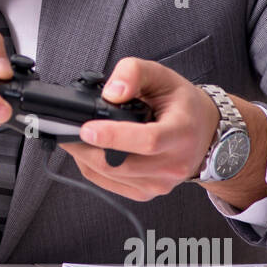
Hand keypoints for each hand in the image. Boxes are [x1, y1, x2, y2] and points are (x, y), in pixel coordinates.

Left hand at [59, 57, 220, 201]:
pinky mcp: (147, 193)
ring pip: (110, 175)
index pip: (147, 140)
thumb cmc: (182, 106)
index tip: (88, 129)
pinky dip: (91, 167)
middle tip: (62, 129)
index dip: (114, 136)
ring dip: (84, 156)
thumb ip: (134, 73)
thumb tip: (112, 92)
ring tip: (72, 136)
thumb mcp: (162, 76)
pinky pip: (108, 184)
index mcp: (181, 132)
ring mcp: (160, 183)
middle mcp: (173, 163)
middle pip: (120, 163)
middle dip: (85, 146)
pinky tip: (87, 150)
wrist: (203, 134)